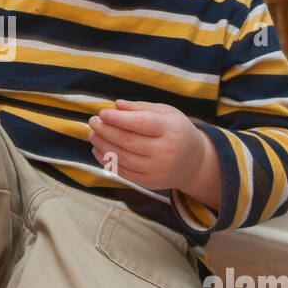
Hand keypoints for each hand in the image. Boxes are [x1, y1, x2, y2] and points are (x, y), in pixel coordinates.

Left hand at [87, 99, 212, 196]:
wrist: (194, 163)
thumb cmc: (176, 131)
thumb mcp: (166, 113)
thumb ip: (141, 108)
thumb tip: (116, 105)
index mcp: (171, 130)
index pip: (140, 123)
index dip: (118, 118)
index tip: (102, 112)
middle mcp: (165, 152)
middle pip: (128, 141)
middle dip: (106, 131)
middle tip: (93, 122)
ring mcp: (157, 170)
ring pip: (122, 158)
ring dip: (102, 145)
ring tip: (93, 134)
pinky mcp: (149, 182)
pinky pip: (123, 172)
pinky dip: (107, 161)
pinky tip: (98, 149)